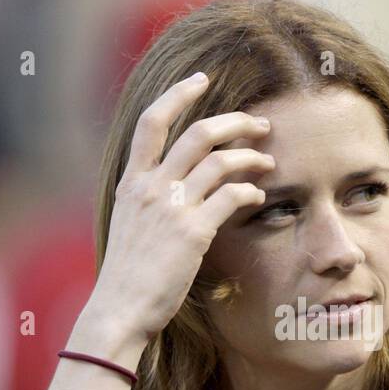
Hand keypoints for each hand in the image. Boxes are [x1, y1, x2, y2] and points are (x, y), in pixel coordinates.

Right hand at [88, 73, 274, 342]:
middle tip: (260, 125)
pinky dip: (250, 191)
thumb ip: (146, 198)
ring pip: (220, 161)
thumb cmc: (127, 274)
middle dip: (235, 122)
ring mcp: (171, 208)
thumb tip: (168, 182)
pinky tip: (258, 196)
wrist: (119, 309)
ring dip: (252, 157)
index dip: (178, 94)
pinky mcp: (192, 233)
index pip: (152, 122)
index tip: (201, 80)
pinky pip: (231, 196)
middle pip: (198, 133)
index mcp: (131, 182)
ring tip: (268, 163)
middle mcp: (150, 187)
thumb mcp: (128, 224)